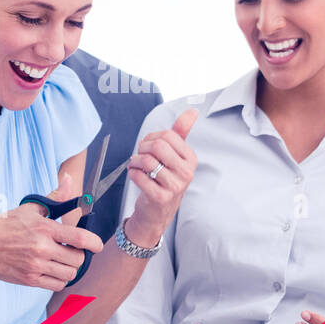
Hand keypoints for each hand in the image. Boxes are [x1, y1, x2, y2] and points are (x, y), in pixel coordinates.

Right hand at [0, 172, 102, 290]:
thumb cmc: (6, 224)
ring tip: (61, 259)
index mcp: (44, 228)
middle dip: (79, 255)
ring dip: (70, 268)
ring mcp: (35, 266)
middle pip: (77, 259)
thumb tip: (69, 178)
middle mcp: (41, 248)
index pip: (79, 238)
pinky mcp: (29, 279)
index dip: (94, 243)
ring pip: (69, 274)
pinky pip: (56, 285)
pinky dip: (59, 279)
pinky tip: (53, 269)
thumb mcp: (31, 207)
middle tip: (72, 250)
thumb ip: (55, 196)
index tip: (97, 245)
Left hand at [124, 108, 198, 247]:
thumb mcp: (175, 156)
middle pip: (157, 146)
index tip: (149, 146)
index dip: (152, 137)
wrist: (158, 212)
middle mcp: (186, 173)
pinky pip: (139, 176)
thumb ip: (181, 132)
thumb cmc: (164, 180)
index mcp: (191, 159)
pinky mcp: (160, 198)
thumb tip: (193, 111)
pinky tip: (136, 177)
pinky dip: (132, 174)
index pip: (168, 135)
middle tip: (140, 156)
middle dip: (142, 148)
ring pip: (147, 161)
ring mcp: (175, 187)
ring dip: (134, 162)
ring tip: (137, 167)